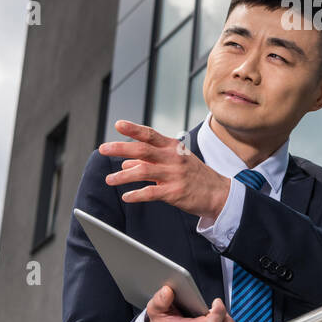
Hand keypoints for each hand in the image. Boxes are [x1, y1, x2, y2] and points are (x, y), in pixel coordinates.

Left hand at [100, 121, 232, 219]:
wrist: (219, 193)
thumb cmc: (194, 175)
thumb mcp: (175, 162)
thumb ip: (150, 161)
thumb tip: (125, 163)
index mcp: (173, 147)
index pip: (150, 134)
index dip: (133, 129)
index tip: (118, 124)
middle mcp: (173, 158)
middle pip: (143, 150)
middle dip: (121, 148)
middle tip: (103, 149)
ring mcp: (174, 175)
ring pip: (143, 171)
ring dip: (123, 175)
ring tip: (109, 179)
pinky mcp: (175, 192)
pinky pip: (151, 193)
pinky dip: (136, 195)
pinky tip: (126, 196)